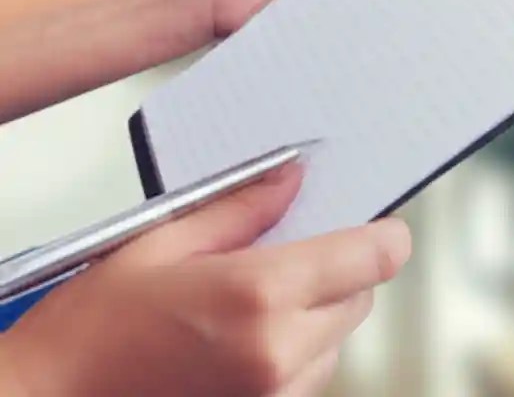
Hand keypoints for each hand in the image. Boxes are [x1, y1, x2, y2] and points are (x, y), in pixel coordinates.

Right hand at [0, 164, 410, 395]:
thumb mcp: (160, 243)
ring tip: (250, 303)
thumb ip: (241, 209)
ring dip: (318, 314)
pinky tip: (244, 337)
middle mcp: (280, 352)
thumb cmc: (90, 330)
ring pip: (340, 339)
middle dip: (339, 270)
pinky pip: (312, 374)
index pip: (374, 257)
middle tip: (289, 254)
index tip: (375, 223)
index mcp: (259, 296)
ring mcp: (276, 395)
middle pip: (363, 296)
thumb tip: (294, 179)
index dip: (382, 234)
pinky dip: (296, 351)